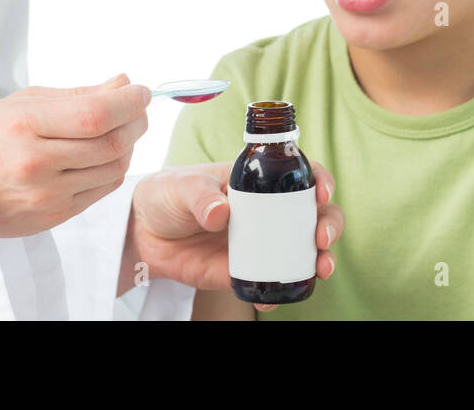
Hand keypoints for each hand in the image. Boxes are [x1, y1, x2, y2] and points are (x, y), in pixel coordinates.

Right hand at [0, 74, 149, 237]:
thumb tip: (125, 83)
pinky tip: (105, 153)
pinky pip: (103, 189)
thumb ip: (80, 95)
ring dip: (129, 145)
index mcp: (25, 126)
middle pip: (111, 143)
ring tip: (121, 129)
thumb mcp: (27, 102)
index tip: (141, 92)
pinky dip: (115, 167)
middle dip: (136, 121)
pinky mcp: (55, 215)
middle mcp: (35, 164)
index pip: (95, 114)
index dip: (129, 102)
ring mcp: (46, 194)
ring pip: (114, 168)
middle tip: (137, 108)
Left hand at [124, 161, 343, 310]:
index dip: (320, 181)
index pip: (300, 175)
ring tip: (320, 268)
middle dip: (330, 225)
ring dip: (320, 260)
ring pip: (302, 251)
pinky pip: (271, 283)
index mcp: (257, 181)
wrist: (143, 232)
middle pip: (314, 215)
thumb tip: (220, 213)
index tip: (321, 192)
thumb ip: (199, 196)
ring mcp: (259, 243)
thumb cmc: (166, 194)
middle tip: (322, 237)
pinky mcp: (244, 271)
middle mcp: (267, 212)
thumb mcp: (181, 186)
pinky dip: (280, 293)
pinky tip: (275, 298)